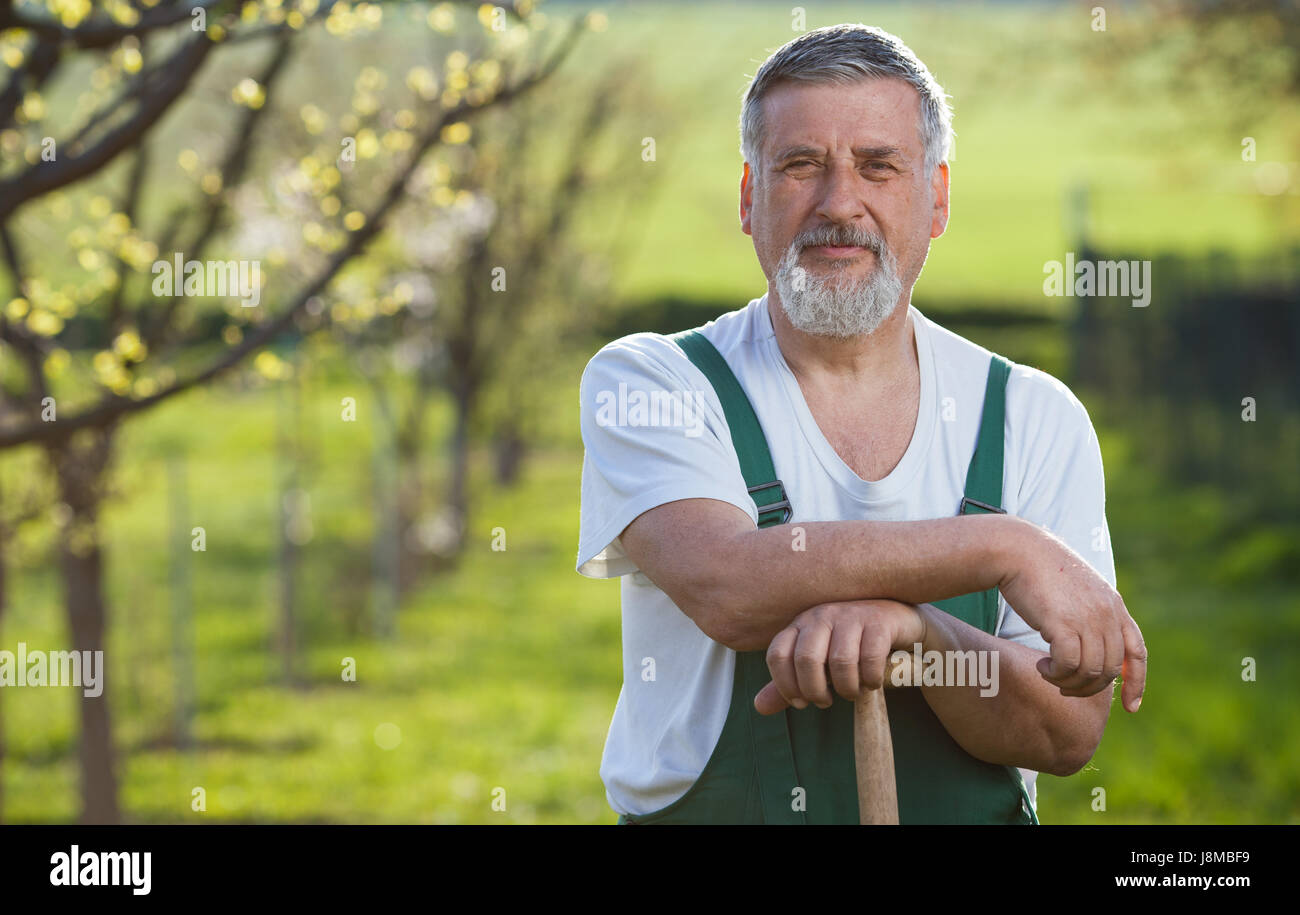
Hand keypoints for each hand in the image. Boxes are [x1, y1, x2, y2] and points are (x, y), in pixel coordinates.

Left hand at [754, 600, 924, 715]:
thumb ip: (791, 683)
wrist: (899, 624)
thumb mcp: (819, 664)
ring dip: (847, 688)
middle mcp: (822, 614)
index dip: (784, 685)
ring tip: (852, 693)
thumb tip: (758, 707)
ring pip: (840, 661)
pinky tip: (872, 683)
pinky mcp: (879, 620)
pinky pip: (870, 657)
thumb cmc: (852, 646)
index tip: (800, 703)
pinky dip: (870, 679)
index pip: (777, 654)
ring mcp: (851, 615)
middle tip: (826, 702)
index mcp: (800, 623)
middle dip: (815, 690)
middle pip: (806, 659)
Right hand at [1000, 519, 1146, 711]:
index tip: (1132, 707)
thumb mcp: (1076, 591)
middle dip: (1089, 687)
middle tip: (1064, 687)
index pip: (1136, 651)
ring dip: (1069, 682)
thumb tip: (1090, 649)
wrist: (1017, 551)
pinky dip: (1055, 674)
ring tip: (1049, 674)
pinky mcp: (1064, 624)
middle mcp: (1107, 613)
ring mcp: (1088, 619)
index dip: (1137, 682)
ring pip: (1091, 672)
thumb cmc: (1038, 571)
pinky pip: (1068, 666)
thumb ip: (1090, 615)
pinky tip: (1040, 666)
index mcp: (1114, 605)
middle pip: (1110, 669)